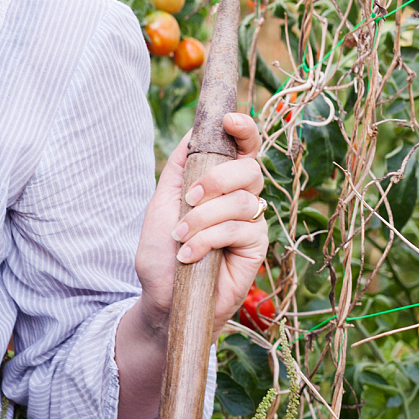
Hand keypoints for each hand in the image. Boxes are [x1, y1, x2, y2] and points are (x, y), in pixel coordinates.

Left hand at [134, 113, 268, 331]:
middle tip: (189, 198)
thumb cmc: (162, 253)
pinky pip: (239, 229)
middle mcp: (240, 197)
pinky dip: (208, 240)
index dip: (244, 129)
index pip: (244, 147)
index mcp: (220, 181)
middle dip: (217, 179)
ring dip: (202, 218)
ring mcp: (251, 222)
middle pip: (250, 169)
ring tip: (180, 237)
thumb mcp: (162, 203)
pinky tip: (189, 255)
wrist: (163, 299)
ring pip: (241, 201)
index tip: (229, 120)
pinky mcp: (255, 248)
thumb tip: (194, 132)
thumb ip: (180, 169)